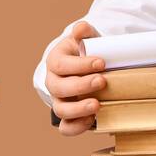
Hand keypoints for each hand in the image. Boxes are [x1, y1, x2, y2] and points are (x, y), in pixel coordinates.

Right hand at [45, 20, 105, 136]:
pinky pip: (66, 127)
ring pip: (61, 110)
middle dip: (81, 85)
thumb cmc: (86, 53)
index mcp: (55, 62)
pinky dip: (77, 127)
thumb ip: (84, 32)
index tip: (101, 63)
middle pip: (59, 88)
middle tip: (102, 80)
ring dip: (78, 109)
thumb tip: (81, 28)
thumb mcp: (85, 39)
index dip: (80, 65)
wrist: (86, 68)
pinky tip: (92, 121)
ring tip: (97, 105)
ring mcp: (59, 101)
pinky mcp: (68, 116)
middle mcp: (53, 83)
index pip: (61, 65)